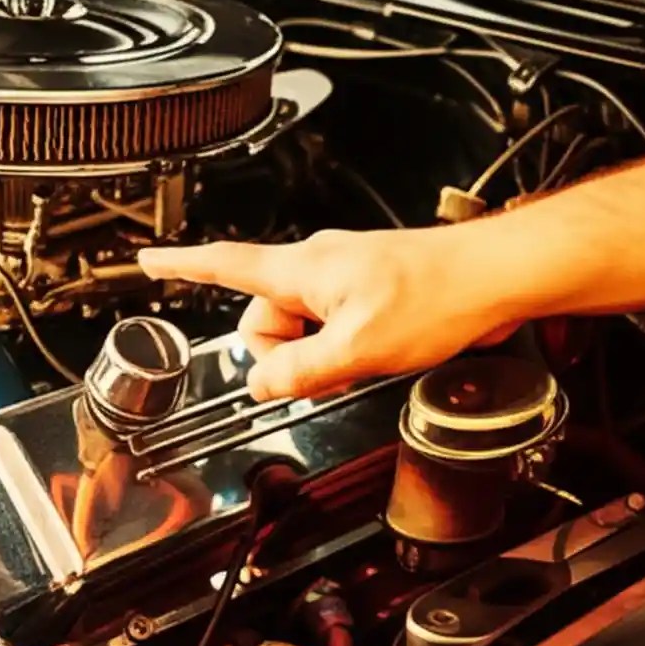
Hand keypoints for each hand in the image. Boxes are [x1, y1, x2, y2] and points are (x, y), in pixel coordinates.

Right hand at [138, 229, 521, 399]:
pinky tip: (372, 351)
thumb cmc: (437, 295)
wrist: (496, 276)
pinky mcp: (364, 287)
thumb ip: (299, 372)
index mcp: (301, 270)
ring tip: (361, 357)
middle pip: (263, 317)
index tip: (148, 261)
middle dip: (284, 353)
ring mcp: (340, 275)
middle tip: (329, 365)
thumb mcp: (357, 349)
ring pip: (297, 326)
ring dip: (316, 352)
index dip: (181, 265)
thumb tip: (261, 384)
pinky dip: (337, 345)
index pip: (224, 264)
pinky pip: (327, 322)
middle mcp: (314, 266)